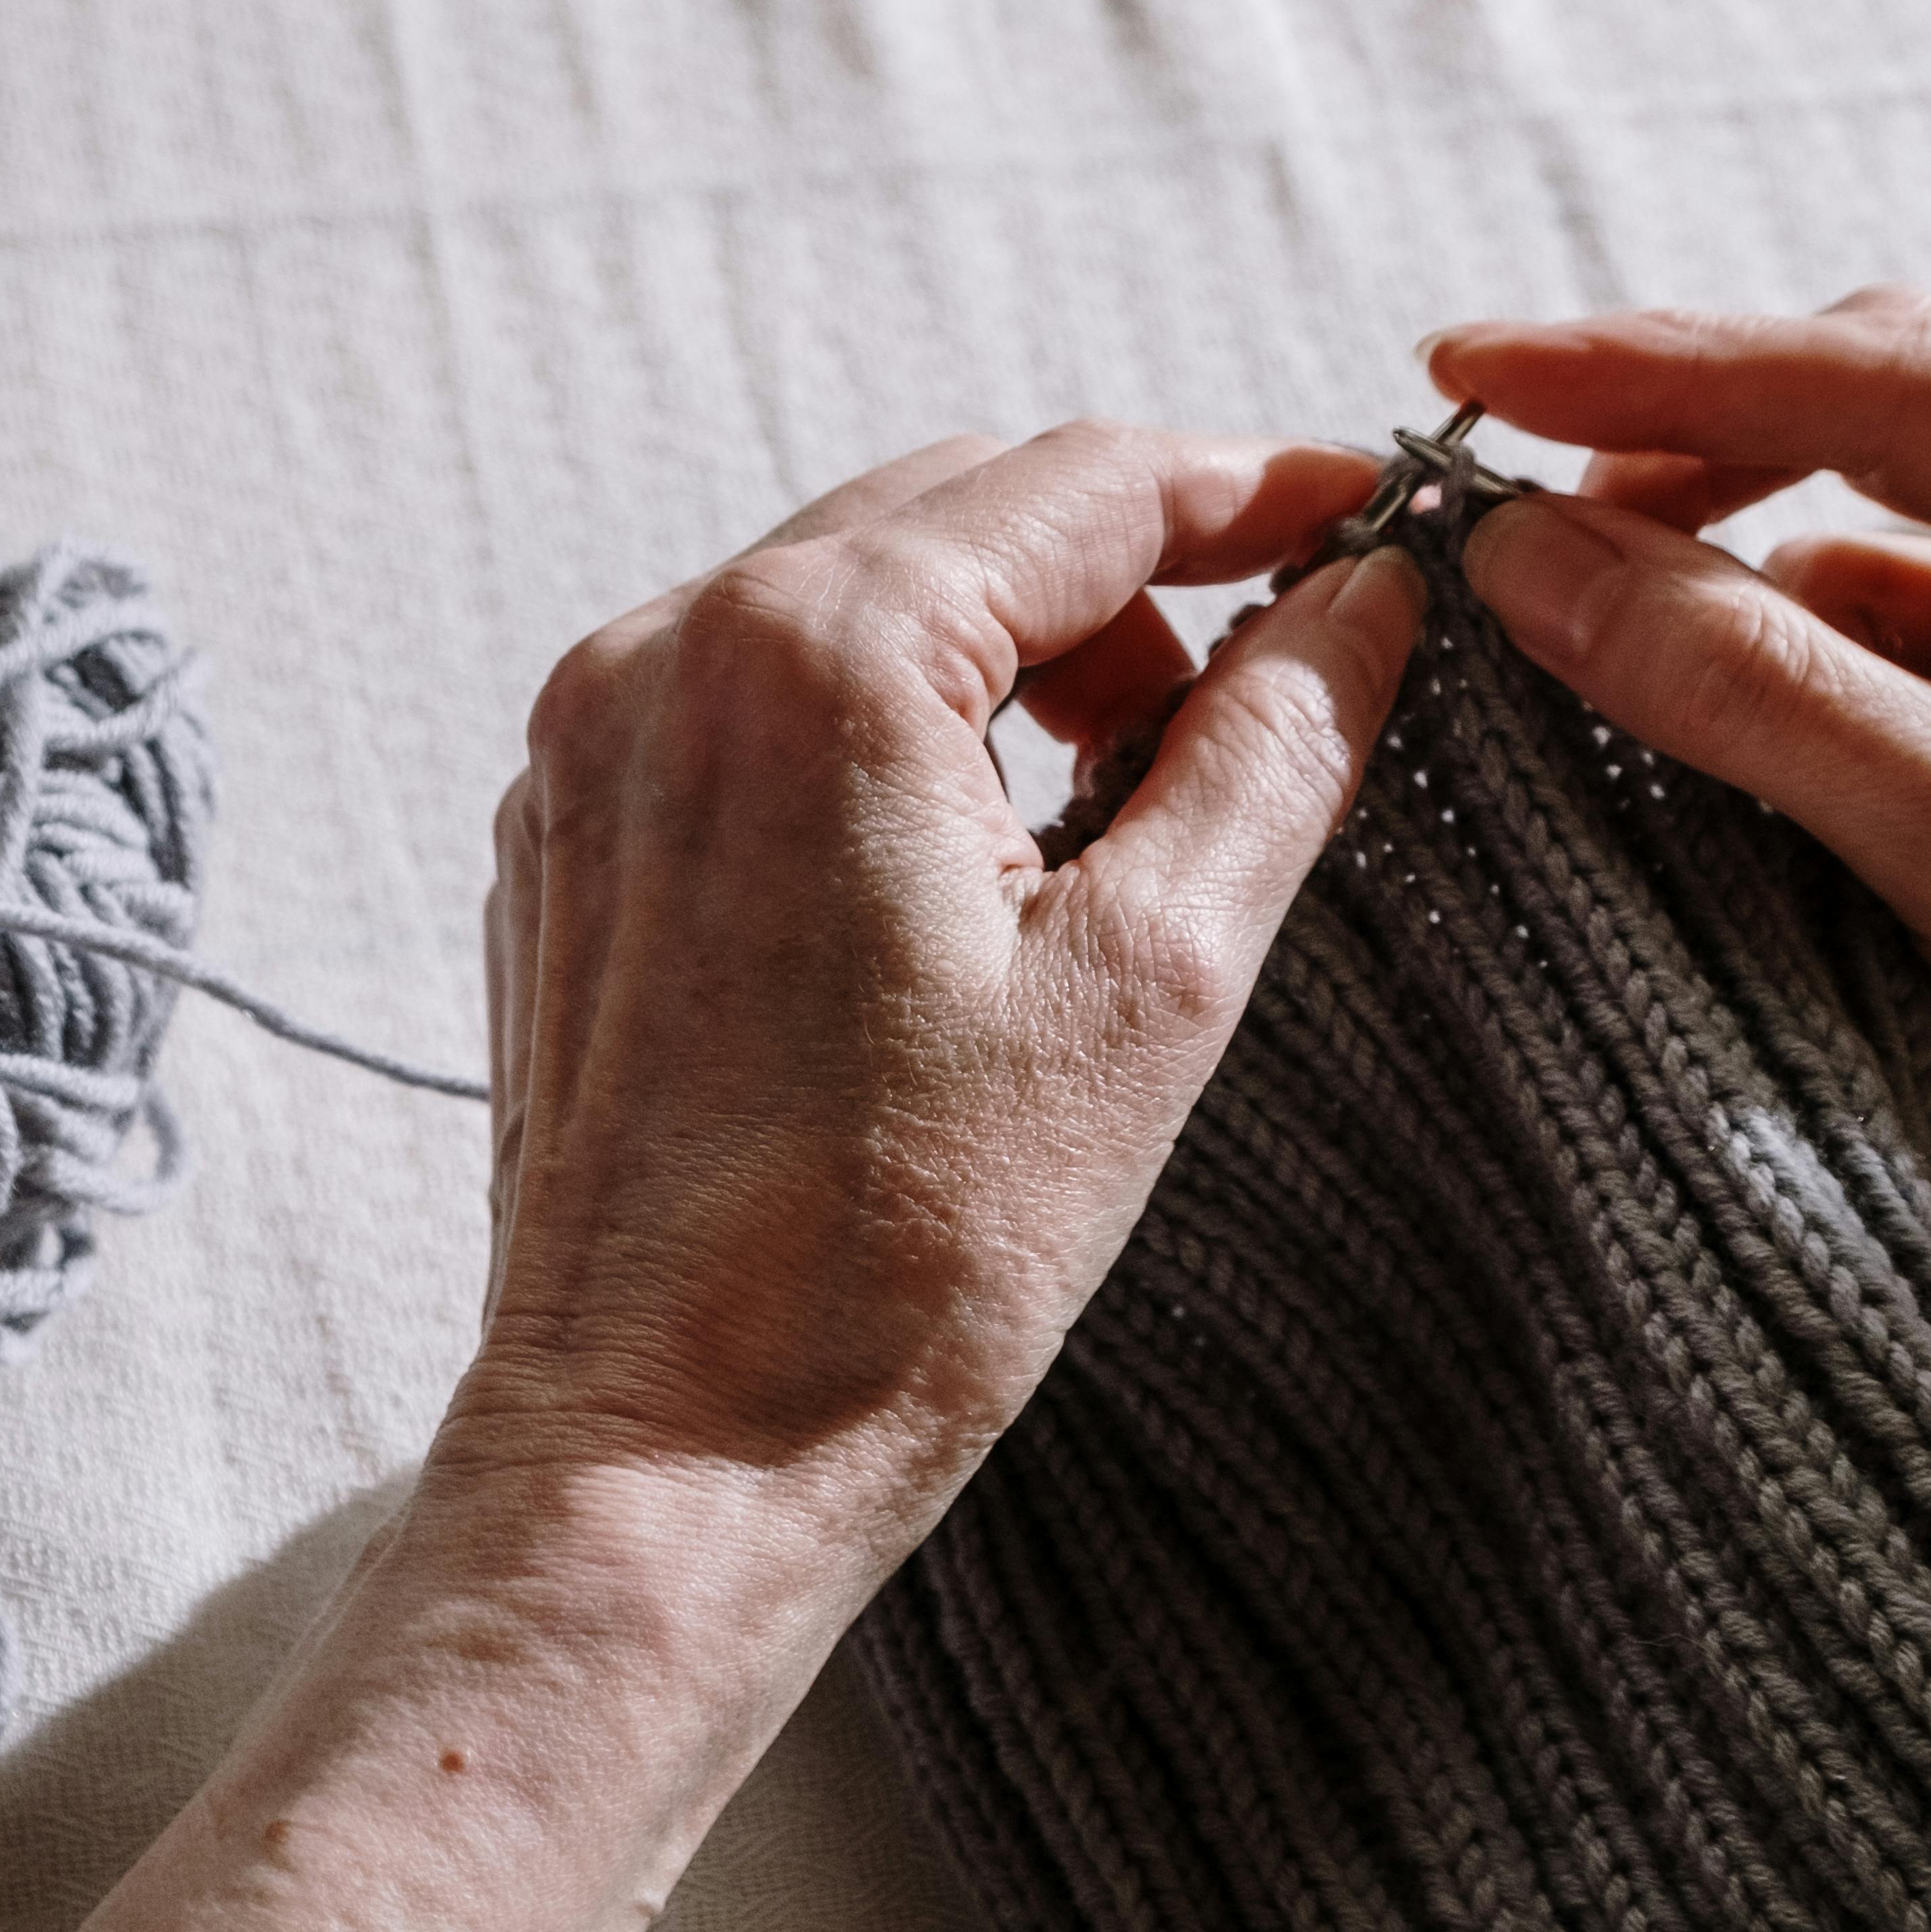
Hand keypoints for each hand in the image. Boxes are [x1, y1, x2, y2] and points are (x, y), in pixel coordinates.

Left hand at [444, 424, 1425, 1588]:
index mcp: (816, 657)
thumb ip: (1274, 749)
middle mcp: (669, 656)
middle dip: (1129, 576)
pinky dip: (874, 727)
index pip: (1088, 482)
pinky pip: (747, 701)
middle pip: (958, 510)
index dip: (1255, 491)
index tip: (1364, 525)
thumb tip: (1367, 601)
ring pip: (848, 596)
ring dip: (1002, 652)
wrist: (675, 1449)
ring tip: (1112, 809)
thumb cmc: (904, 1262)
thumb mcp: (1153, 986)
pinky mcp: (563, 839)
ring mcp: (591, 746)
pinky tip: (960, 867)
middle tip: (1258, 695)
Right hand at [1425, 289, 1930, 1534]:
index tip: (1475, 371)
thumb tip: (1531, 559)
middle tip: (1478, 505)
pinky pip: (1847, 712)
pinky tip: (1615, 743)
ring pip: (1841, 586)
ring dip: (1687, 605)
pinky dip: (1728, 722)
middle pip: (1872, 442)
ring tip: (1518, 635)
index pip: (1906, 386)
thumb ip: (1765, 698)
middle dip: (1674, 468)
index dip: (1674, 372)